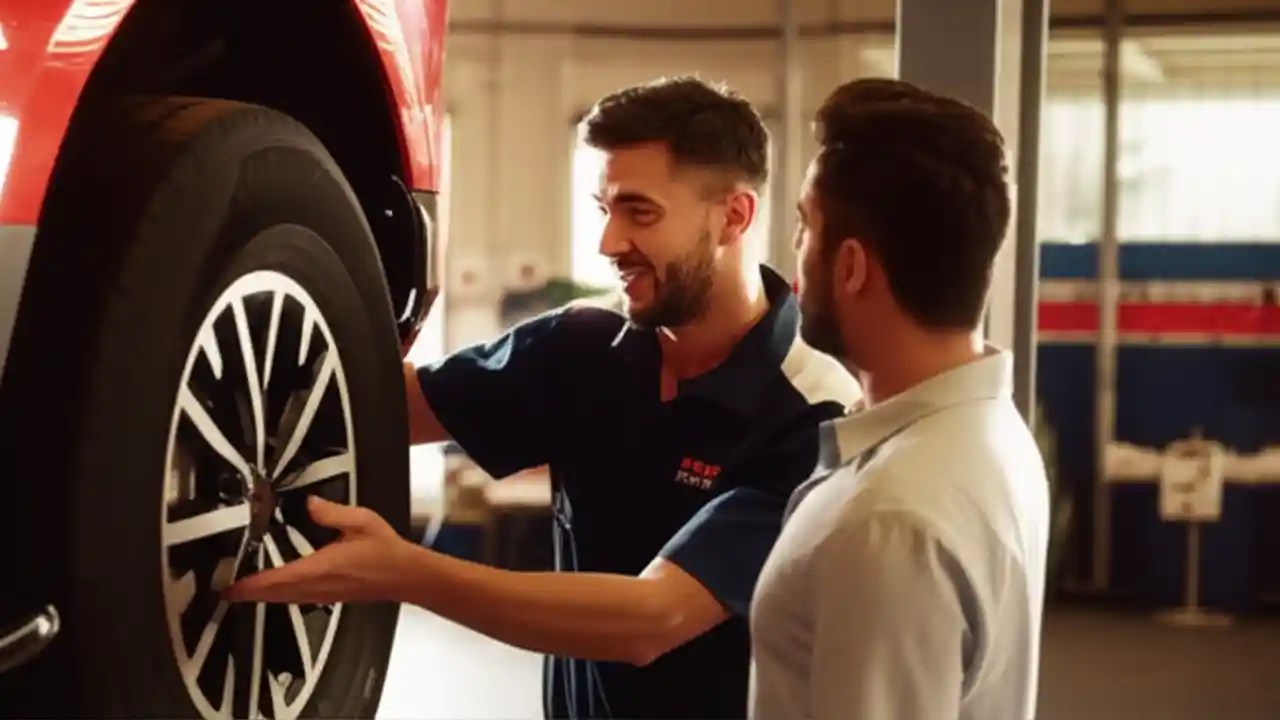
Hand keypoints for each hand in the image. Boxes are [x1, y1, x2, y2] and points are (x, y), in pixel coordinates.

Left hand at [224, 495, 417, 604]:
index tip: (229, 586)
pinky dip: (279, 595)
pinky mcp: (330, 596)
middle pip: (274, 595)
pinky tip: (275, 589)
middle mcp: (319, 586)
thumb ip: (331, 512)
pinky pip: (296, 599)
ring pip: (284, 599)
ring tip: (243, 590)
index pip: (276, 579)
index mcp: (321, 568)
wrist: (405, 575)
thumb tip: (309, 503)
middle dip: (249, 593)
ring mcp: (324, 595)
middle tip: (226, 590)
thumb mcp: (361, 521)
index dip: (250, 585)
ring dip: (263, 596)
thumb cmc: (386, 551)